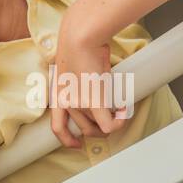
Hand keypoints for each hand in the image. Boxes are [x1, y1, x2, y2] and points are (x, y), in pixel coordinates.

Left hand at [50, 6, 123, 148]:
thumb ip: (80, 81)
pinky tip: (125, 109)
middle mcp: (67, 104)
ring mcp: (79, 104)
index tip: (76, 144)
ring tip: (122, 108)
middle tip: (114, 116)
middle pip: (85, 130)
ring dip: (114, 122)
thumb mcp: (72, 67)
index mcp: (58, 97)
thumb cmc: (77, 45)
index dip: (67, 140)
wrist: (79, 38)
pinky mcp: (94, 101)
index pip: (57, 129)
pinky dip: (120, 121)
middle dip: (101, 128)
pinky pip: (109, 125)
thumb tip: (95, 84)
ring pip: (99, 128)